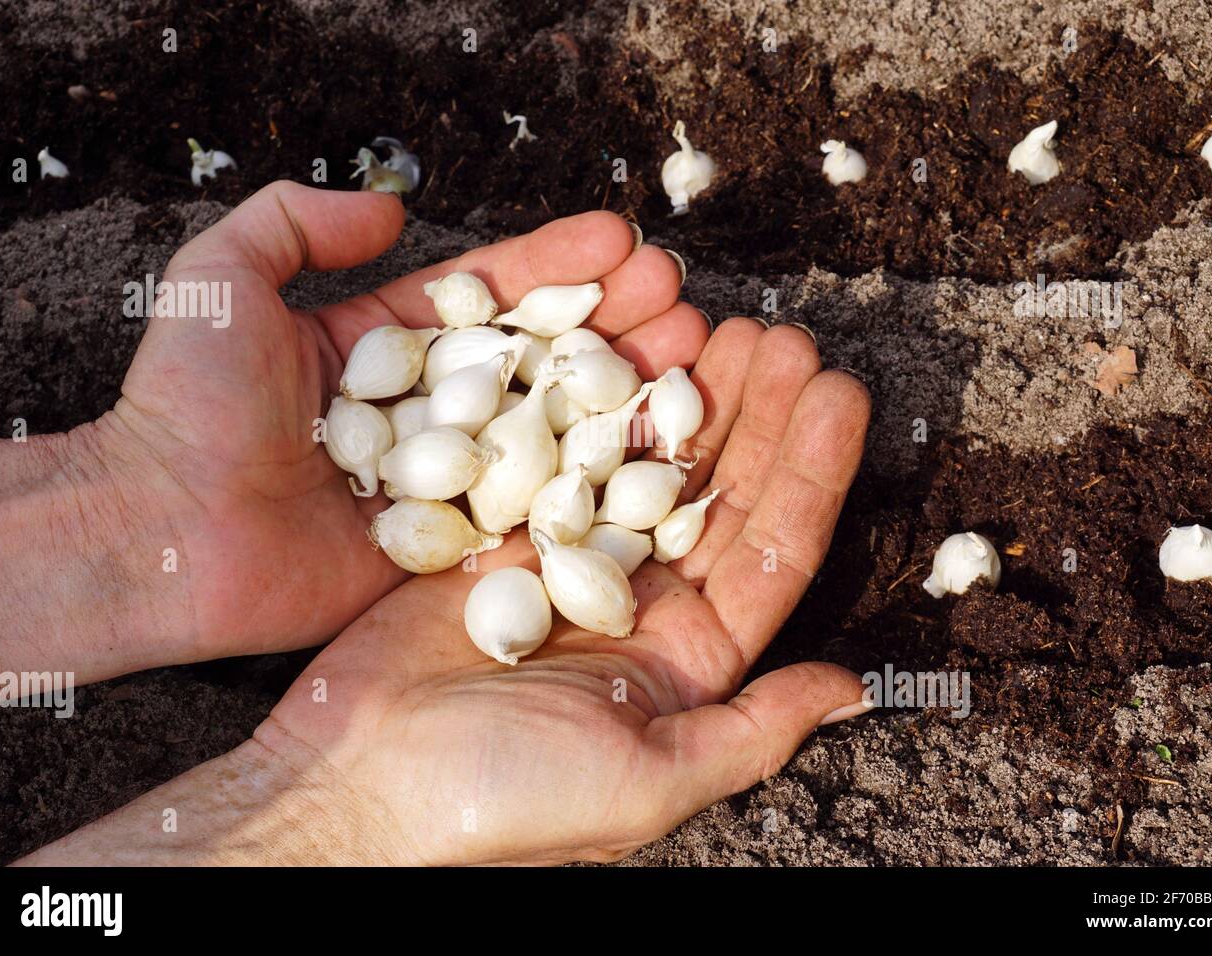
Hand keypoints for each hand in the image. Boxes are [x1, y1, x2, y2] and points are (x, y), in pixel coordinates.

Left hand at [0, 181, 701, 682]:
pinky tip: (660, 453)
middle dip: (616, 325)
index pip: (493, 297)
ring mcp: (446, 486)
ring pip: (554, 434)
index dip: (560, 266)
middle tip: (680, 296)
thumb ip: (300, 221)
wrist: (159, 530)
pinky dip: (600, 488)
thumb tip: (393, 205)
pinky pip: (535, 518)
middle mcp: (430, 416)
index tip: (623, 239)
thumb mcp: (225, 275)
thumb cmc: (185, 404)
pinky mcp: (451, 553)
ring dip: (626, 396)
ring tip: (693, 355)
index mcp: (388, 350)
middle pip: (541, 362)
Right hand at [251, 320, 871, 864]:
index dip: (812, 471)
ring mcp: (573, 561)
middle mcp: (639, 605)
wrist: (357, 779)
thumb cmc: (500, 801)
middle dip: (760, 413)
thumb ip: (754, 731)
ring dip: (692, 397)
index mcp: (686, 662)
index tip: (839, 398)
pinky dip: (601, 406)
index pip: (771, 551)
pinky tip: (630, 356)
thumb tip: (853, 692)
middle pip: (720, 492)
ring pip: (650, 463)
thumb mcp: (646, 781)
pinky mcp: (506, 532)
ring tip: (723, 329)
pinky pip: (568, 456)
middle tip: (786, 341)